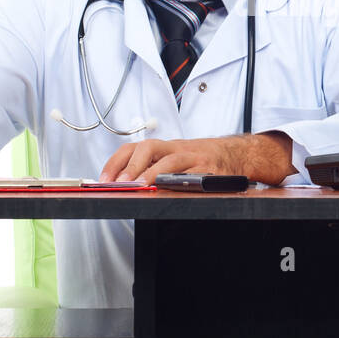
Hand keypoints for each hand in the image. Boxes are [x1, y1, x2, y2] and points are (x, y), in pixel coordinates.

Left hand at [99, 132, 294, 185]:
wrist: (235, 154)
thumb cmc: (199, 159)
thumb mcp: (174, 159)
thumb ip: (151, 168)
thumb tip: (121, 186)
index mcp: (164, 147)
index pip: (133, 148)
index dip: (116, 162)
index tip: (103, 180)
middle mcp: (176, 148)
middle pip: (150, 148)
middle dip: (132, 165)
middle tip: (121, 183)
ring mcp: (194, 158)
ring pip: (171, 161)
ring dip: (153, 174)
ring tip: (141, 187)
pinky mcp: (210, 171)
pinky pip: (194, 175)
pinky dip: (183, 182)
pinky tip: (172, 191)